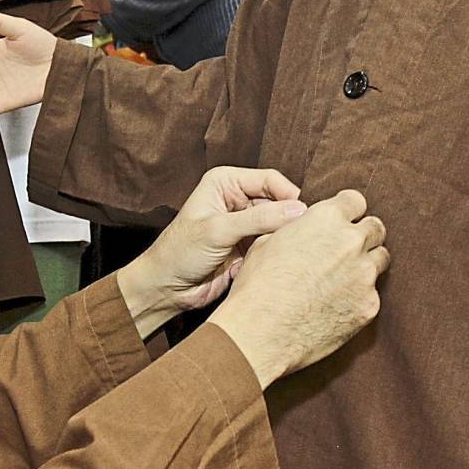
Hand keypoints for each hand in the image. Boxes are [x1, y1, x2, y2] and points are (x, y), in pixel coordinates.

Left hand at [116, 168, 307, 336]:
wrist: (166, 288)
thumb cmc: (180, 252)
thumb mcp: (218, 230)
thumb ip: (258, 218)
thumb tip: (298, 209)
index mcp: (226, 182)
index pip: (269, 180)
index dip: (288, 195)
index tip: (301, 215)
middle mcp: (237, 199)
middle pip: (278, 202)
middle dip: (287, 218)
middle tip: (296, 236)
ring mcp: (244, 224)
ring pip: (278, 225)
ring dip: (282, 237)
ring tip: (284, 249)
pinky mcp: (248, 246)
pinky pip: (272, 244)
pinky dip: (275, 252)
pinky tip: (274, 260)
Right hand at [207, 190, 388, 387]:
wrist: (261, 333)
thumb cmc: (257, 287)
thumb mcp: (267, 242)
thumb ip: (297, 229)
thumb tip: (305, 229)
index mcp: (326, 218)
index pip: (356, 201)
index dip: (348, 211)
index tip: (343, 221)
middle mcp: (351, 242)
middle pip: (376, 228)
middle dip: (363, 236)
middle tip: (345, 251)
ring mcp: (364, 275)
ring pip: (380, 259)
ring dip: (366, 264)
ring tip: (342, 278)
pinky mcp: (369, 306)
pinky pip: (372, 294)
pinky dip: (359, 297)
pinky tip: (336, 306)